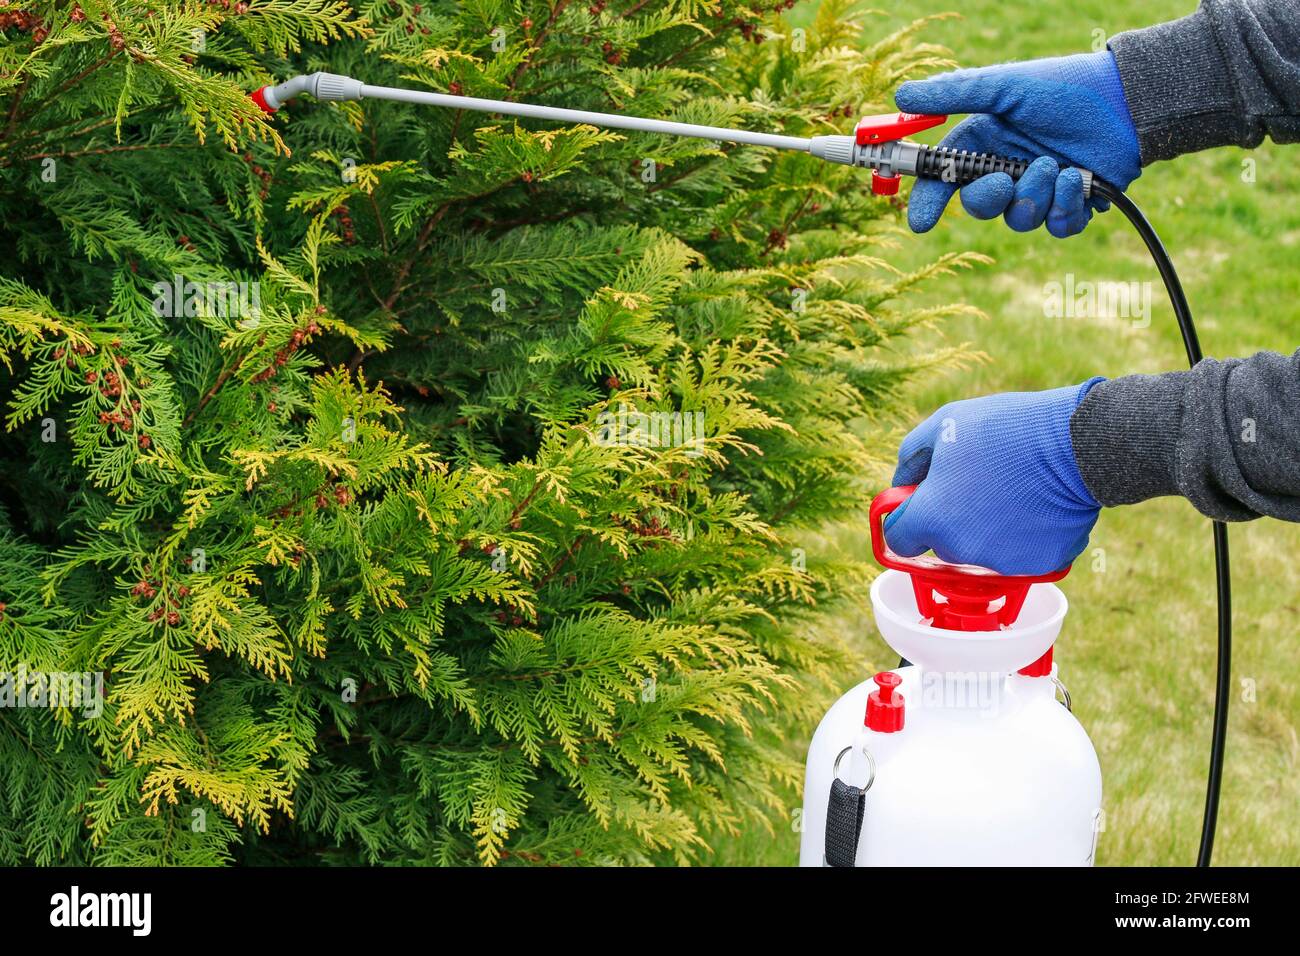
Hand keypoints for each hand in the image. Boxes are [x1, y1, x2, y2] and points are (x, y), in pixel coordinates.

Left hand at [885, 381, 1104, 574]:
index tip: (920, 502)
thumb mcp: (944, 425)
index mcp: (931, 519)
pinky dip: (1025, 534)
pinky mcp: (1040, 565)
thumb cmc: (1006, 429)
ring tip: (1013, 489)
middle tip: (975, 484)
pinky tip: (1038, 503)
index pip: (899, 539)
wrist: (1078, 442)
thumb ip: (912, 457)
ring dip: (988, 528)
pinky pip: (1021, 552)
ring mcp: (1002, 561)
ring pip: (982, 550)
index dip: (907, 518)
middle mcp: (962, 549)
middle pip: (942, 544)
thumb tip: (902, 482)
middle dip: (950, 520)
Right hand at [895, 51, 1140, 237]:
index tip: (921, 221)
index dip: (928, 203)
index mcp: (984, 144)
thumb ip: (954, 93)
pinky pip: (1056, 228)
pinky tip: (1079, 180)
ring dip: (1036, 197)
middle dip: (989, 199)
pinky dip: (1065, 208)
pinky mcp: (1072, 206)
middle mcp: (1007, 171)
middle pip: (978, 207)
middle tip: (1007, 179)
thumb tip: (902, 94)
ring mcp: (1040, 191)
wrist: (1127, 101)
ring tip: (1060, 166)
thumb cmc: (1065, 89)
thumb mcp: (1004, 87)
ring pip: (1020, 220)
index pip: (944, 182)